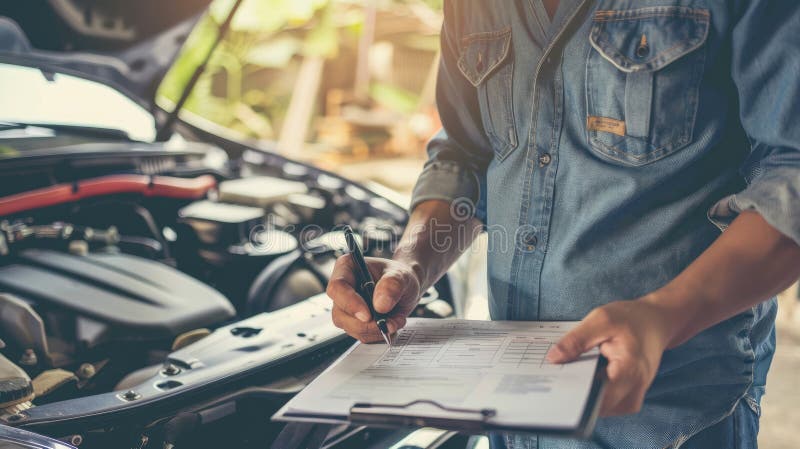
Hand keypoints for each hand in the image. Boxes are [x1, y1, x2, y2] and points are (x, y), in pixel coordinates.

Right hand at [327, 255, 421, 342]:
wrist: (406, 288)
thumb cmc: (400, 276)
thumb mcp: (402, 275)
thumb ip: (392, 285)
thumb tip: (380, 305)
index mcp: (347, 268)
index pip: (337, 288)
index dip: (350, 304)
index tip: (368, 315)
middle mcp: (343, 288)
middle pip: (340, 313)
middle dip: (365, 324)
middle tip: (388, 323)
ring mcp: (347, 307)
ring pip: (349, 327)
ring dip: (374, 330)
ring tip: (395, 321)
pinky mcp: (354, 322)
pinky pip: (360, 334)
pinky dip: (377, 334)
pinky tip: (391, 324)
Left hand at [546, 297, 677, 416]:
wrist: (656, 321)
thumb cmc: (631, 318)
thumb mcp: (600, 320)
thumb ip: (576, 340)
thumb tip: (553, 359)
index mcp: (630, 369)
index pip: (599, 398)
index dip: (576, 397)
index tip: (555, 390)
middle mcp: (636, 388)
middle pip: (600, 407)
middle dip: (577, 398)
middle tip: (556, 383)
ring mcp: (636, 394)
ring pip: (605, 409)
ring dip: (586, 397)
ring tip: (569, 379)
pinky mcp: (632, 394)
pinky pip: (610, 403)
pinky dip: (595, 394)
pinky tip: (583, 380)